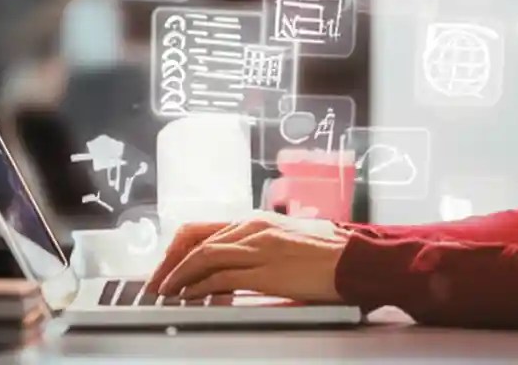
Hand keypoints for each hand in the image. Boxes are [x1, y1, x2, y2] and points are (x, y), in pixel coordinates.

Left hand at [145, 211, 351, 302]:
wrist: (359, 259)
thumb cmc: (335, 253)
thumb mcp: (293, 239)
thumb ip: (265, 245)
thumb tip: (245, 262)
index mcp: (259, 221)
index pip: (204, 229)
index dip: (179, 248)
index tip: (167, 265)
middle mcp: (254, 228)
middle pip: (196, 239)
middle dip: (170, 261)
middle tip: (158, 281)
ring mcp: (259, 248)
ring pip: (203, 256)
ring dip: (179, 275)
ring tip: (167, 292)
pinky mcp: (266, 271)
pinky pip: (220, 277)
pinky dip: (199, 287)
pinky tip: (189, 297)